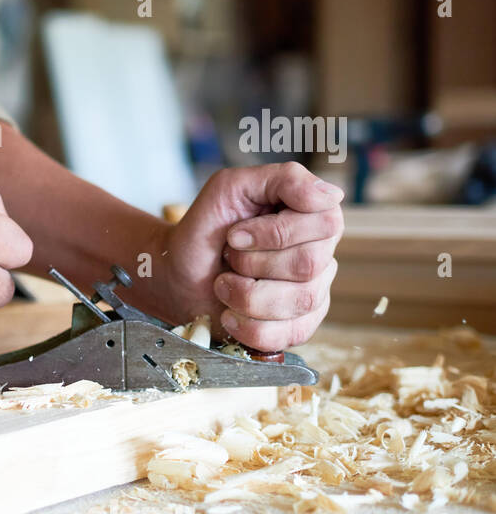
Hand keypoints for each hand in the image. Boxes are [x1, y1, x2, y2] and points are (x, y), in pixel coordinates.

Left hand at [162, 162, 343, 350]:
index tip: (234, 234)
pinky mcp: (298, 327)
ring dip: (245, 294)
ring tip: (223, 284)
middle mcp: (321, 255)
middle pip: (308, 264)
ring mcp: (313, 294)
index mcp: (313, 218)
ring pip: (298, 301)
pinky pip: (287, 335)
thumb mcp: (232, 187)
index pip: (325, 223)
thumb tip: (336, 193)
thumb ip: (284, 179)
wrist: (177, 274)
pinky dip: (247, 326)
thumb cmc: (205, 229)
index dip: (274, 232)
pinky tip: (229, 314)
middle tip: (228, 256)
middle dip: (251, 262)